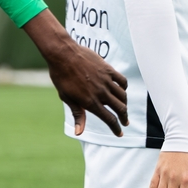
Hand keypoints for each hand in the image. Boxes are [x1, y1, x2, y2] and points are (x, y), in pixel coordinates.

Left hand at [22, 10, 128, 135]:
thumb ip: (77, 114)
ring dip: (125, 104)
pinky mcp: (108, 70)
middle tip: (125, 122)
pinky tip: (122, 90)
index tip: (119, 133)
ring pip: (123, 96)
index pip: (109, 119)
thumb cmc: (62, 77)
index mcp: (90, 102)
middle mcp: (101, 93)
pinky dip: (124, 88)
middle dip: (124, 118)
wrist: (64, 55)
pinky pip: (122, 81)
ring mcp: (106, 81)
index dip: (116, 128)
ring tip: (123, 107)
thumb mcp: (66, 98)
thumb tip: (79, 132)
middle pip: (120, 109)